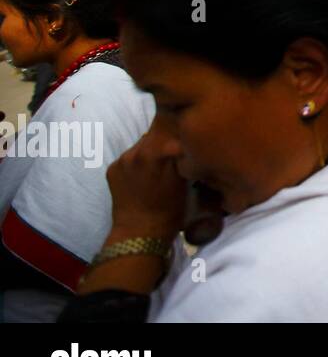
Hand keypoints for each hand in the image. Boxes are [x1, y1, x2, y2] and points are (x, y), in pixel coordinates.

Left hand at [106, 125, 187, 239]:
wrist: (141, 232)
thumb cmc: (173, 208)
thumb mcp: (187, 177)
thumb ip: (183, 153)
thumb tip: (183, 138)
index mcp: (163, 149)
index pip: (173, 124)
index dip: (180, 129)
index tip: (186, 136)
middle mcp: (141, 148)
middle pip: (156, 132)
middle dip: (164, 140)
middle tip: (171, 156)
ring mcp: (124, 158)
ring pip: (142, 144)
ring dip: (149, 152)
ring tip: (155, 170)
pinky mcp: (112, 167)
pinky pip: (128, 157)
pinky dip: (136, 164)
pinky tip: (140, 179)